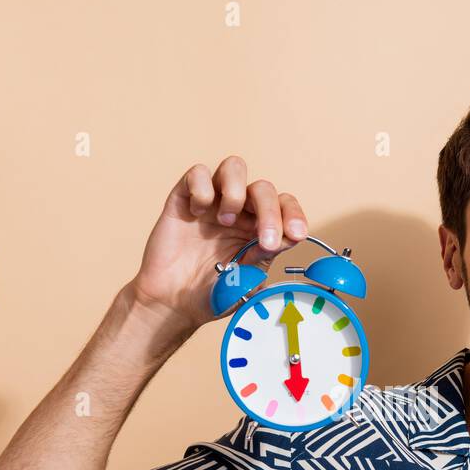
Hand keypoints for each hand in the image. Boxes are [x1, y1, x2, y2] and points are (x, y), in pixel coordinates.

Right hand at [128, 155, 309, 329]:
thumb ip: (263, 261)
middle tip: (266, 241)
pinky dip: (202, 189)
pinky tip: (197, 213)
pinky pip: (198, 173)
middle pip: (264, 188)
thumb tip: (284, 240)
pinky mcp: (185, 197)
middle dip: (271, 212)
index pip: (285, 206)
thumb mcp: (245, 283)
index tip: (297, 234)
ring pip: (234, 167)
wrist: (173, 303)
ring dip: (236, 193)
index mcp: (260, 229)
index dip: (294, 215)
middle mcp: (240, 211)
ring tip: (225, 221)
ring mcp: (213, 202)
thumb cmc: (211, 294)